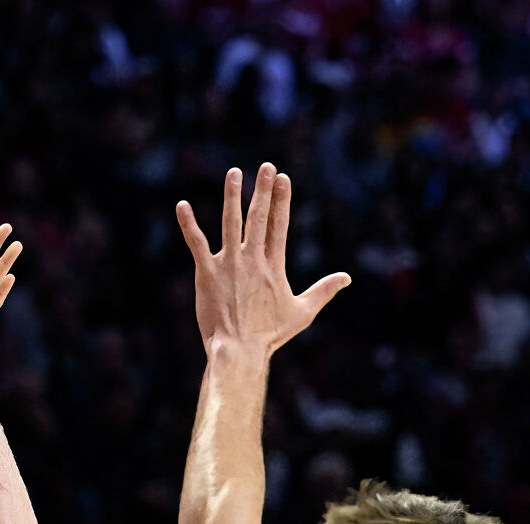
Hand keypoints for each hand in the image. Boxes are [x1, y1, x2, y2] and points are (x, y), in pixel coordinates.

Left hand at [176, 164, 349, 357]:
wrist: (240, 350)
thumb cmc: (270, 335)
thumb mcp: (303, 312)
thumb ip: (324, 290)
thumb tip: (347, 278)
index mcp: (274, 266)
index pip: (279, 225)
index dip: (281, 201)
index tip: (283, 179)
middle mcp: (252, 259)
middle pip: (258, 217)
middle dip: (263, 190)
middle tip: (266, 166)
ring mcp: (229, 264)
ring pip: (230, 223)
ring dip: (232, 196)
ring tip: (234, 173)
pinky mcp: (206, 274)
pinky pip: (196, 244)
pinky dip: (188, 225)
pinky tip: (182, 206)